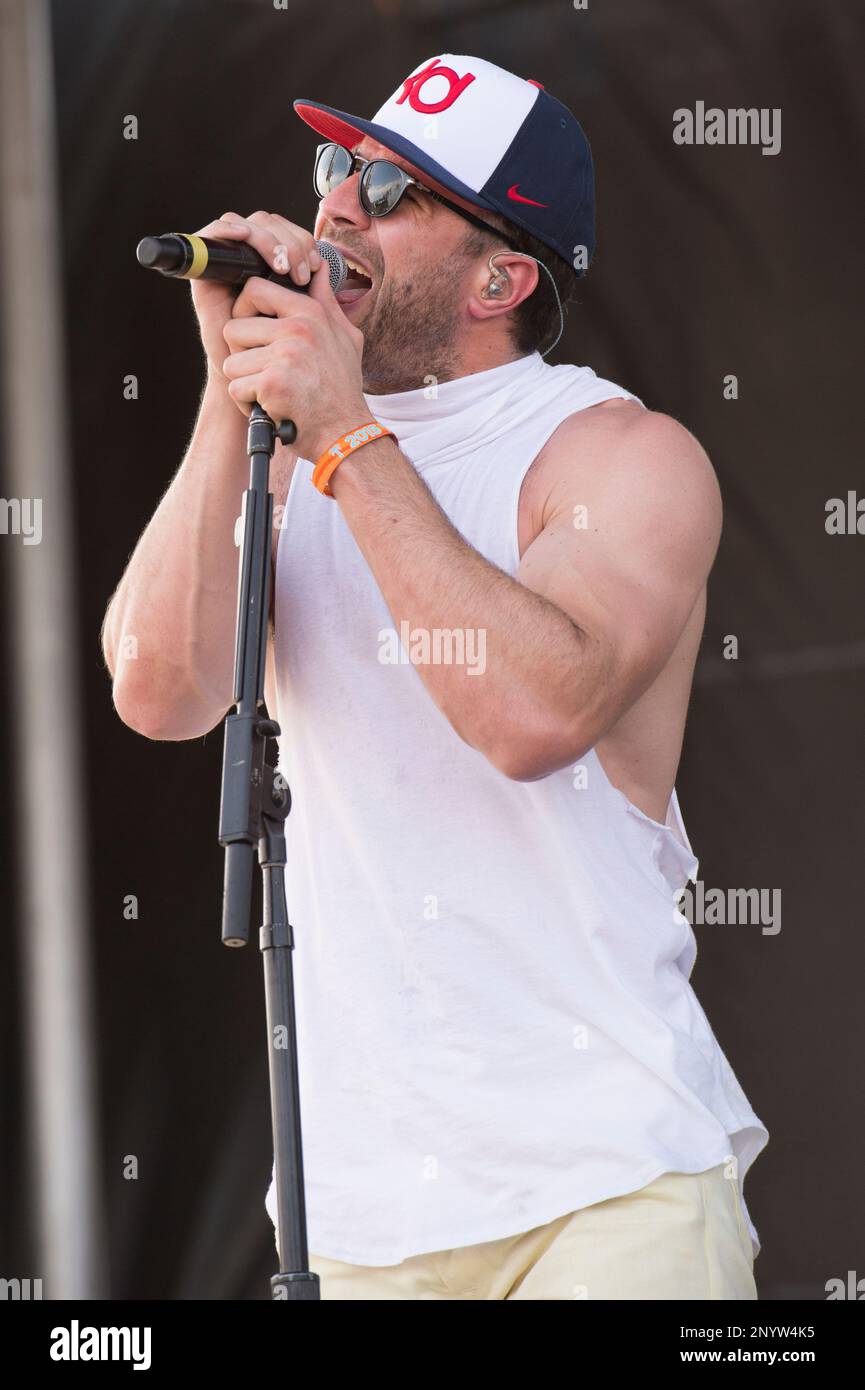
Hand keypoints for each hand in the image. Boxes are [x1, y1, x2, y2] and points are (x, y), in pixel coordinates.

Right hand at [188, 210, 321, 379]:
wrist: (251, 380)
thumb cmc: (278, 351)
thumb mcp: (303, 318)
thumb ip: (315, 292)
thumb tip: (327, 262)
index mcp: (272, 265)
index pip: (286, 230)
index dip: (301, 238)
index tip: (315, 265)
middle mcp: (249, 260)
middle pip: (267, 223)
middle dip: (289, 241)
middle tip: (300, 272)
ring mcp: (228, 264)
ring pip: (245, 224)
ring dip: (266, 239)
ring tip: (282, 267)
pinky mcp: (206, 270)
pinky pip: (212, 234)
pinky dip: (228, 229)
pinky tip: (243, 237)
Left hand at [221, 262, 367, 460]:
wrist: (346, 434)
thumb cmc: (342, 389)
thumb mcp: (345, 337)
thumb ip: (326, 302)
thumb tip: (317, 269)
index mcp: (310, 313)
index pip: (254, 289)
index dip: (244, 310)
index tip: (254, 334)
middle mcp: (298, 329)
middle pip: (233, 328)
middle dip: (242, 355)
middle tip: (263, 372)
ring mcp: (285, 356)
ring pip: (231, 362)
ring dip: (245, 383)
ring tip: (270, 393)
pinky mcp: (273, 383)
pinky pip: (236, 389)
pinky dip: (248, 405)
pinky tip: (270, 408)